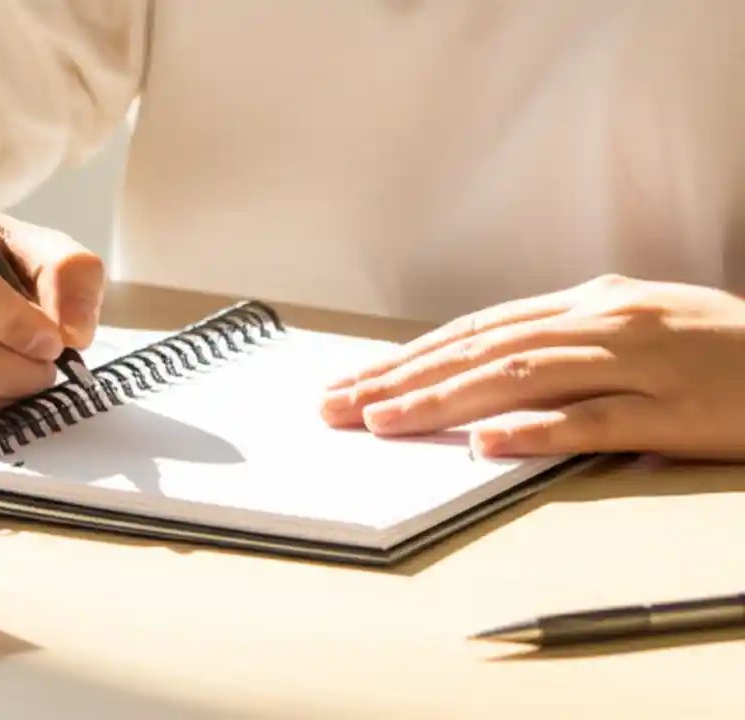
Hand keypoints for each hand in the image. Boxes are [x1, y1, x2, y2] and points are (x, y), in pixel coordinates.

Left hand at [318, 274, 744, 459]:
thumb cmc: (719, 350)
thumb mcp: (636, 327)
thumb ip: (566, 343)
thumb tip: (490, 376)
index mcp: (589, 303)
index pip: (477, 330)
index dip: (411, 356)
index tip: (356, 382)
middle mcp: (604, 323)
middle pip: (482, 350)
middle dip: (403, 379)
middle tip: (339, 406)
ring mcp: (638, 365)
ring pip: (521, 378)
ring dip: (444, 401)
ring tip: (382, 420)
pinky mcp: (673, 411)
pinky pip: (592, 421)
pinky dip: (534, 431)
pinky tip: (483, 443)